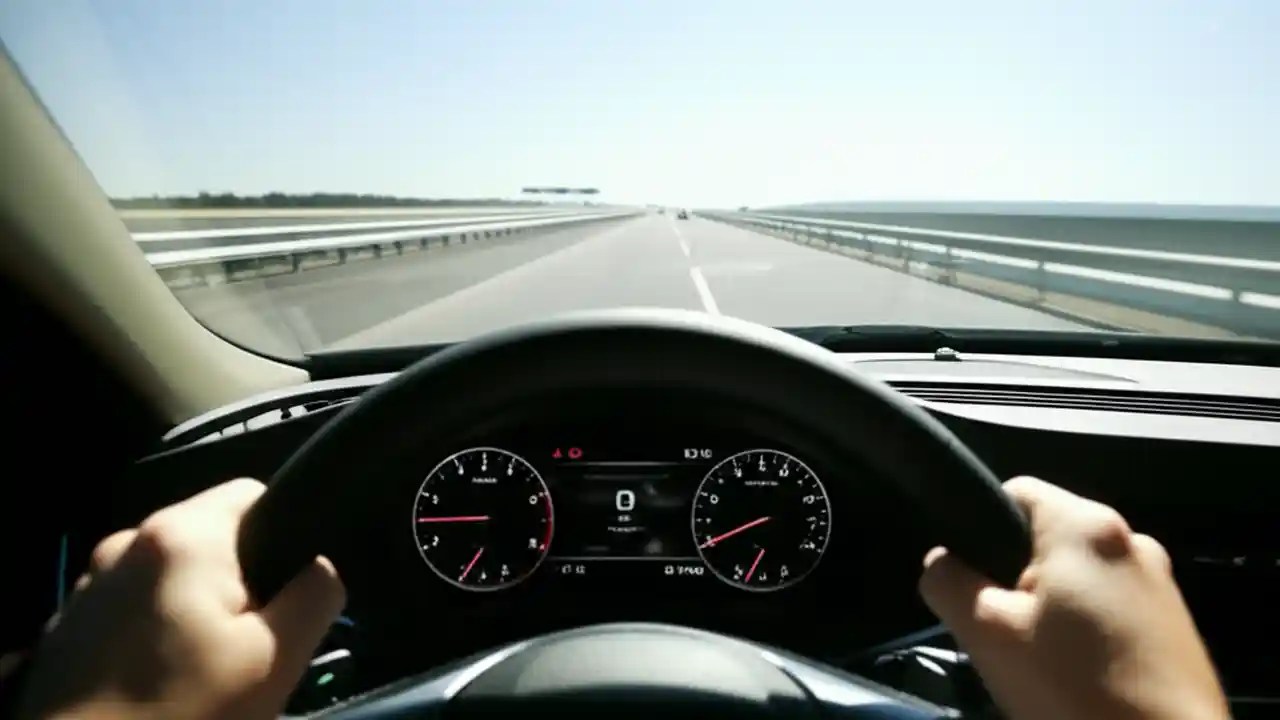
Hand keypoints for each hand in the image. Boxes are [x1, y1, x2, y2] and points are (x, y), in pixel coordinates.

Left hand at [15, 479, 345, 719]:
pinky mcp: (68, 626)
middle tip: (251, 646)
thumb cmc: (185, 710)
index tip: (290, 594)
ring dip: (193, 610)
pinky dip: (153, 634)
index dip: (286, 536)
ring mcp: (88, 585)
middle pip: (210, 540)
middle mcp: (125, 543)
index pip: (253, 493)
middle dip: (239, 583)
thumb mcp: (276, 659)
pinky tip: (160, 683)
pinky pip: (131, 610)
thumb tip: (323, 569)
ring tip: (204, 672)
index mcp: (181, 535)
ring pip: (169, 578)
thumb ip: (315, 597)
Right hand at [919, 476, 1228, 719]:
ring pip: (1077, 575)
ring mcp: (1160, 581)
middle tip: (1004, 632)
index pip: (1013, 490)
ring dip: (1051, 607)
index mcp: (1085, 525)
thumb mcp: (987, 634)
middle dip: (1016, 578)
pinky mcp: (1175, 621)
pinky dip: (1086, 629)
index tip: (973, 583)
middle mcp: (1131, 538)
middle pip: (1046, 538)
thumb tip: (940, 562)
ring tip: (1044, 661)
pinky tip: (1080, 674)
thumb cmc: (1075, 689)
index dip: (979, 530)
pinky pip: (1110, 605)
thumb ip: (948, 582)